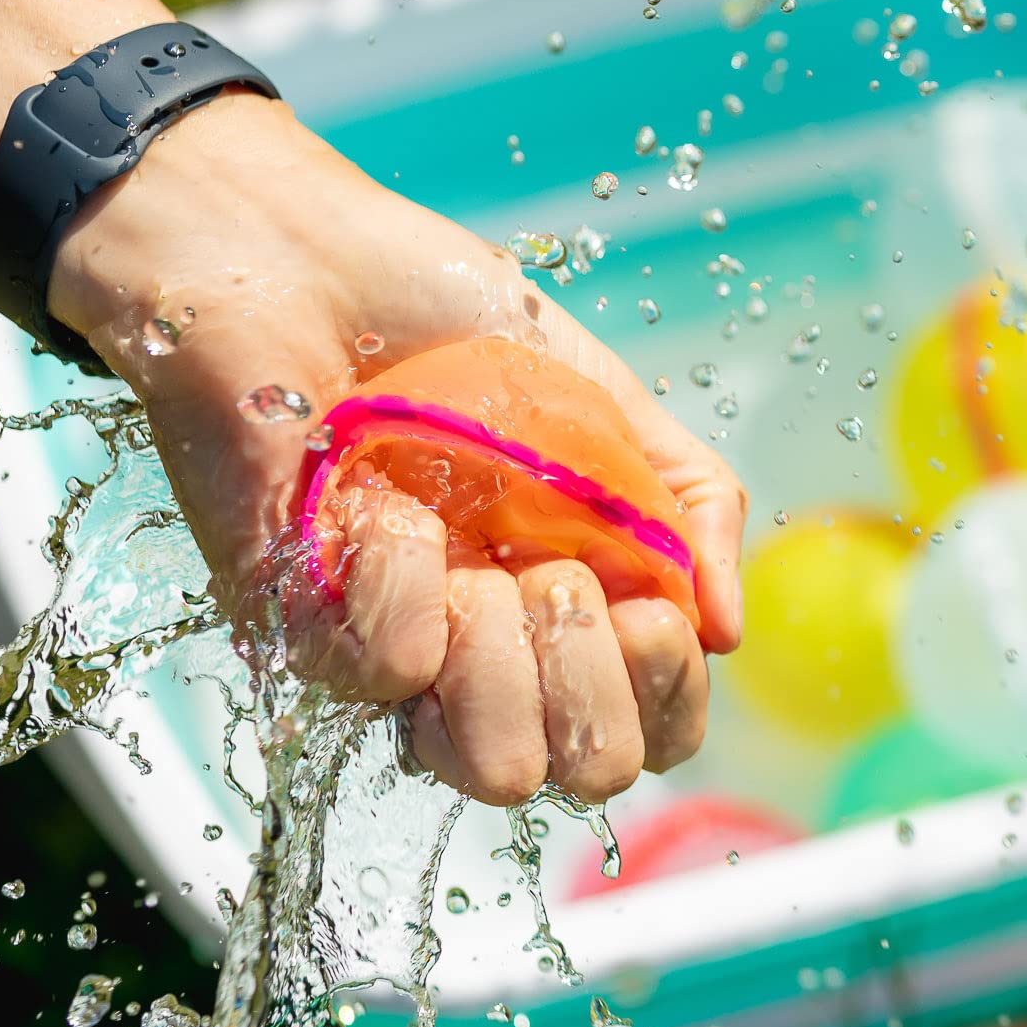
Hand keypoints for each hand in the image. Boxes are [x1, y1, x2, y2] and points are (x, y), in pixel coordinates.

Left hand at [50, 91, 745, 804]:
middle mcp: (480, 651)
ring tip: (468, 544)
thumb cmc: (442, 318)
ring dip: (507, 644)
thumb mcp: (606, 399)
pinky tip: (373, 496)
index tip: (647, 608)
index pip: (645, 732)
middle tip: (549, 570)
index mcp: (561, 601)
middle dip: (593, 671)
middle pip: (582, 771)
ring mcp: (389, 652)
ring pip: (493, 763)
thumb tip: (729, 630)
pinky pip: (390, 670)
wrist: (305, 255)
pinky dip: (404, 570)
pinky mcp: (297, 632)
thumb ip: (691, 502)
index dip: (668, 696)